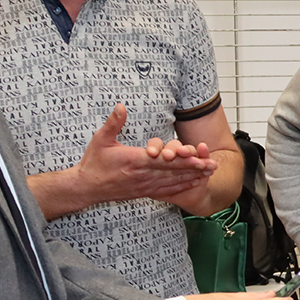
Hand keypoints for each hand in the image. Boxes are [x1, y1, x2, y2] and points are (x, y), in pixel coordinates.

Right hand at [32, 105, 217, 218]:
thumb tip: (121, 106)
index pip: (163, 160)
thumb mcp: (100, 140)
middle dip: (195, 168)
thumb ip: (113, 123)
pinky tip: (193, 184)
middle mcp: (143, 175)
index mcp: (135, 161)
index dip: (183, 159)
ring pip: (173, 182)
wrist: (86, 187)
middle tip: (214, 165)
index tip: (199, 156)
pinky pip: (166, 190)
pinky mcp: (143, 192)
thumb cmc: (93, 163)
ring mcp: (144, 185)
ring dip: (192, 178)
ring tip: (209, 174)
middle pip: (174, 172)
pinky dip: (181, 187)